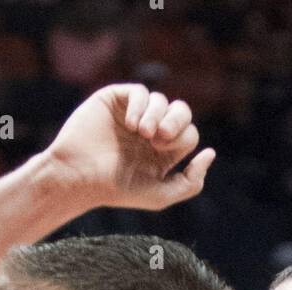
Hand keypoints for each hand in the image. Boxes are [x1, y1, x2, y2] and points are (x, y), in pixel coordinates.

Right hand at [44, 84, 214, 212]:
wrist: (80, 176)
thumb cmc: (118, 190)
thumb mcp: (162, 195)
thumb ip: (191, 181)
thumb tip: (210, 153)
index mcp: (164, 153)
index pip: (189, 134)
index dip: (181, 139)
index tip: (160, 153)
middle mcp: (151, 132)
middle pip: (182, 112)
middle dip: (176, 122)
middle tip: (158, 138)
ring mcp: (134, 114)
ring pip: (161, 101)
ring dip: (156, 116)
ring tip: (142, 134)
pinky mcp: (116, 100)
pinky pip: (139, 91)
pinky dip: (140, 105)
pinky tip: (131, 125)